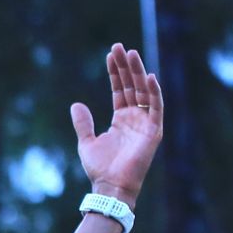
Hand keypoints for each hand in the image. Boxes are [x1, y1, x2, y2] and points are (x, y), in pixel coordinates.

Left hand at [70, 43, 163, 207]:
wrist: (110, 186)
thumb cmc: (100, 168)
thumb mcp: (87, 141)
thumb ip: (83, 123)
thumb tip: (76, 104)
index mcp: (121, 120)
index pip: (119, 90)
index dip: (115, 73)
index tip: (110, 55)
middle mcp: (135, 118)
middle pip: (131, 86)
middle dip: (126, 66)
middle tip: (119, 46)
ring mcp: (145, 123)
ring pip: (143, 91)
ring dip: (138, 72)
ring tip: (131, 54)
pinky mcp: (154, 131)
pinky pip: (156, 107)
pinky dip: (153, 92)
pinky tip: (148, 76)